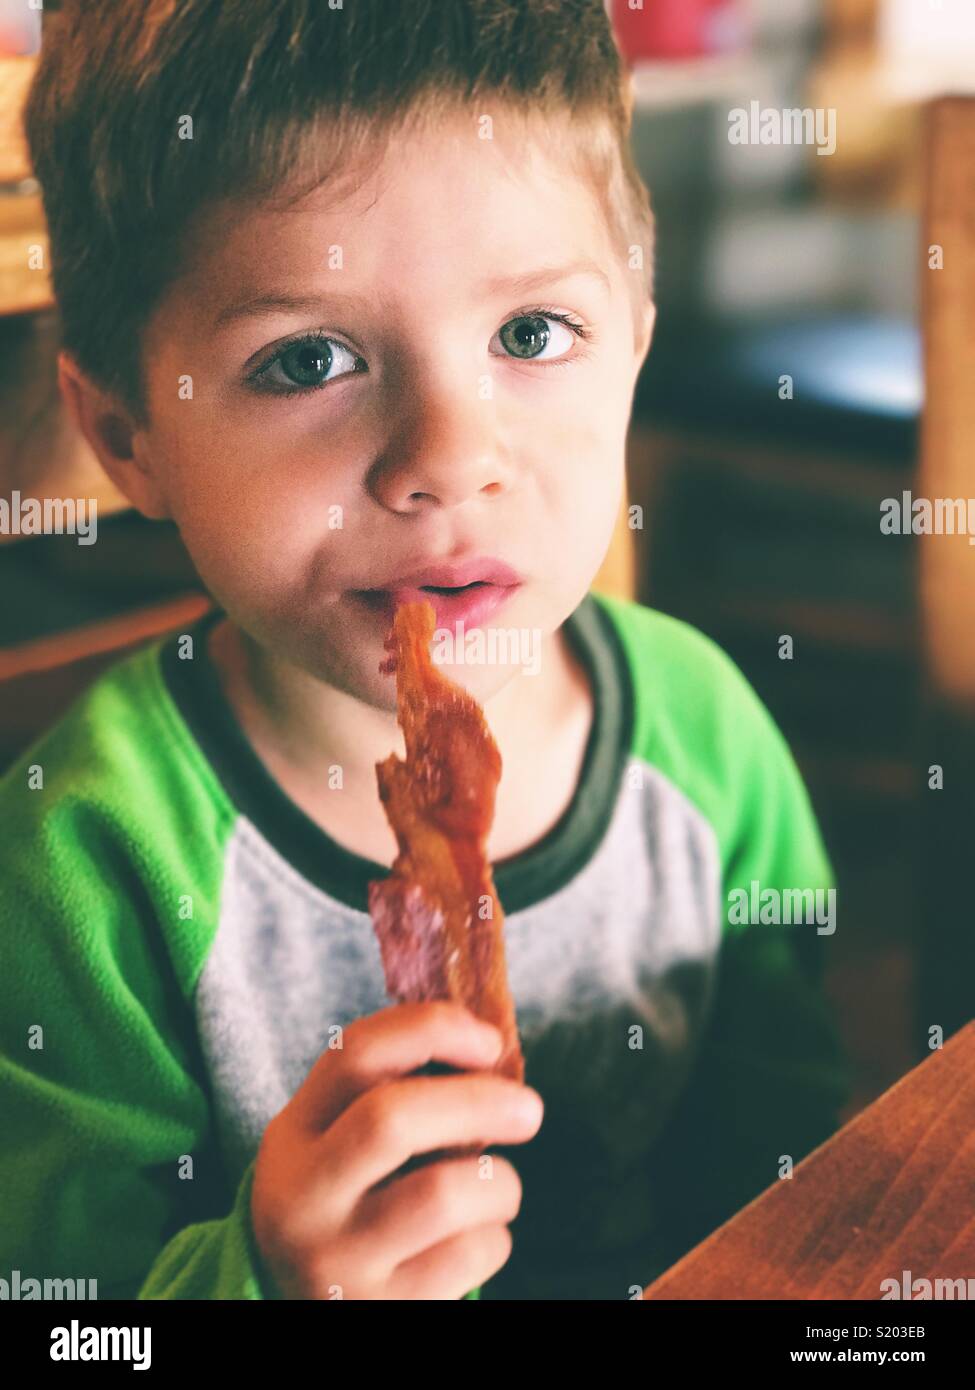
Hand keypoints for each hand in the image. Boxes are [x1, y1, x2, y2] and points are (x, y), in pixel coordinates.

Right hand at [251, 1001, 542, 1298]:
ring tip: (496, 1189)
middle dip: (478, 1100)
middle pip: (393, 1117)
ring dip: (497, 1181)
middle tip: (529, 1109)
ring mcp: (335, 1260)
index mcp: (293, 1134)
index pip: (354, 1053)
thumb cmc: (355, 1206)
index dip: (433, 1029)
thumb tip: (489, 1044)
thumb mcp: (343, 1146)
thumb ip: (396, 1093)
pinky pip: (470, 1254)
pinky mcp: (381, 1309)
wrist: (312, 1310)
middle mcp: (301, 1196)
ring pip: (444, 1192)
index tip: (489, 1041)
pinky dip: (493, 1237)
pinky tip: (475, 1240)